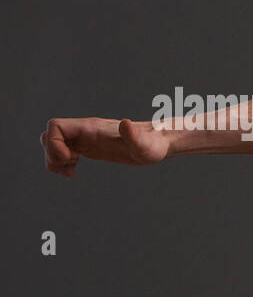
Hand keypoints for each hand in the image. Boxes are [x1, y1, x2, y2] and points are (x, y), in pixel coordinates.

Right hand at [41, 117, 170, 177]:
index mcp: (92, 128)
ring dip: (54, 159)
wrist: (159, 143)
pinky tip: (73, 172)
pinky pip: (63, 150)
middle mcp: (86, 131)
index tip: (71, 159)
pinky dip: (61, 162)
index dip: (53, 143)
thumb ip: (134, 135)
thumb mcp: (144, 144)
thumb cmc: (153, 144)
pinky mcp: (90, 147)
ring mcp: (86, 139)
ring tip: (70, 173)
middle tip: (69, 169)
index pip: (56, 126)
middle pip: (49, 135)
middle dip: (51, 154)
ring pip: (54, 143)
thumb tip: (125, 123)